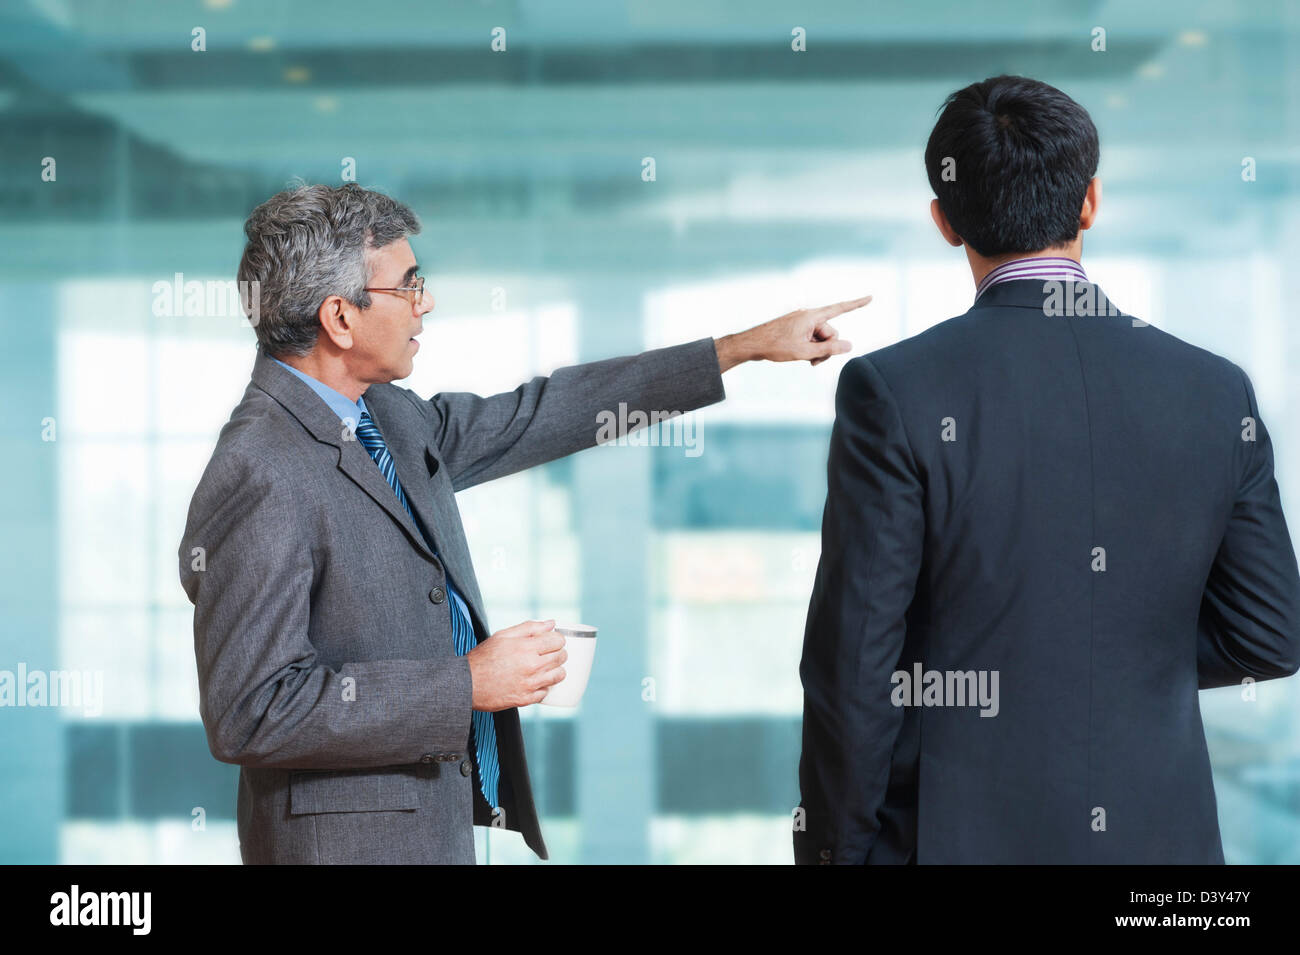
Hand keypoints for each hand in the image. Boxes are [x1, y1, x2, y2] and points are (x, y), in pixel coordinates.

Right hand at [466, 619, 566, 710]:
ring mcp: (530, 684)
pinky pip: (546, 692)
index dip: (557, 639)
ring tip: (545, 667)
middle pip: (562, 657)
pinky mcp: (526, 699)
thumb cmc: (483, 658)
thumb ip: (529, 627)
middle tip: (548, 653)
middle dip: (558, 652)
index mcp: (527, 648)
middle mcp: (532, 666)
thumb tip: (551, 624)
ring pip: (559, 675)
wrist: (467, 684)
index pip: (558, 641)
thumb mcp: (503, 635)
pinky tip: (534, 681)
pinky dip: (543, 686)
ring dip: (556, 669)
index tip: (551, 641)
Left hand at [714, 295, 871, 371]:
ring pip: (821, 338)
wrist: (751, 344)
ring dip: (818, 350)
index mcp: (812, 316)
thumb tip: (849, 346)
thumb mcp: (805, 351)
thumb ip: (829, 349)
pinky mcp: (796, 328)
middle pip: (831, 332)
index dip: (856, 304)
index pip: (839, 308)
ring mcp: (802, 321)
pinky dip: (810, 348)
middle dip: (827, 348)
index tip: (870, 298)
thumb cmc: (775, 346)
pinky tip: (801, 356)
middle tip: (814, 361)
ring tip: (806, 360)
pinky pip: (811, 338)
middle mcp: (808, 315)